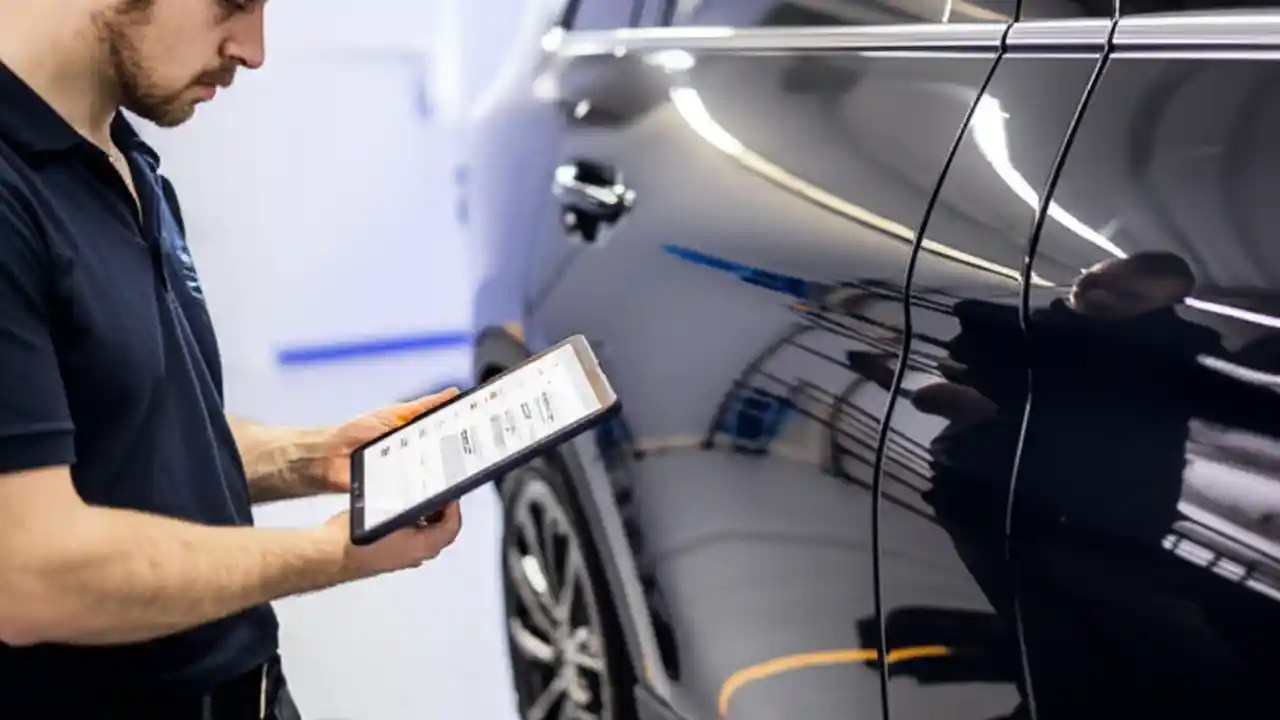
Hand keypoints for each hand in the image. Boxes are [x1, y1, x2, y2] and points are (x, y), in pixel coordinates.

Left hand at [313, 388, 460, 494]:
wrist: (329, 457)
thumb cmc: (357, 432)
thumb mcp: (395, 413)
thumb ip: (424, 406)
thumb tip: (452, 392)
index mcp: (419, 438)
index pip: (448, 439)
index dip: (464, 438)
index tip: (480, 434)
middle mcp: (417, 458)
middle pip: (444, 461)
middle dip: (457, 460)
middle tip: (470, 455)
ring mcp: (409, 477)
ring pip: (433, 480)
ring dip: (439, 477)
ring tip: (451, 472)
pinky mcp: (399, 494)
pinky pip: (415, 496)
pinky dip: (421, 493)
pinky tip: (427, 487)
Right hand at [323, 502, 462, 580]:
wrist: (332, 554)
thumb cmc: (359, 534)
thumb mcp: (391, 510)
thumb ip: (414, 505)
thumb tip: (427, 496)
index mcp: (423, 547)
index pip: (451, 527)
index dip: (454, 508)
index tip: (450, 493)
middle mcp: (417, 556)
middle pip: (440, 533)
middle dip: (441, 512)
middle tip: (437, 494)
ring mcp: (403, 559)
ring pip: (425, 537)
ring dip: (426, 519)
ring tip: (419, 498)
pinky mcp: (389, 558)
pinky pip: (409, 540)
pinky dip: (411, 526)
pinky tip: (399, 511)